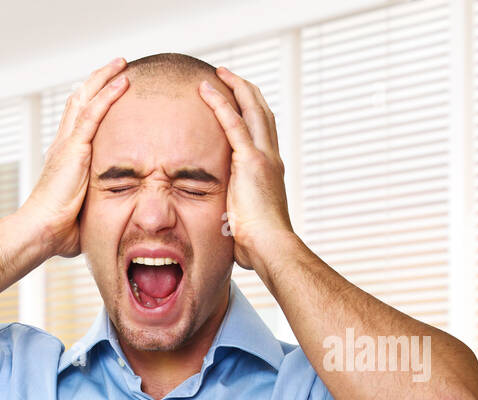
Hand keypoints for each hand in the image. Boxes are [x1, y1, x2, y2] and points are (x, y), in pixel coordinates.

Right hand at [16, 57, 130, 259]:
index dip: (91, 102)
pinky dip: (108, 94)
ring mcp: (67, 144)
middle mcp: (63, 145)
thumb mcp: (83, 212)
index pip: (77, 121)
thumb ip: (94, 206)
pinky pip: (93, 113)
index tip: (108, 90)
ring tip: (121, 64)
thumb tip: (110, 221)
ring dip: (104, 78)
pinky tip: (123, 81)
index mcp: (64, 158)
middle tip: (116, 67)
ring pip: (85, 99)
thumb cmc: (58, 231)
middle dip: (97, 81)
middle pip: (79, 101)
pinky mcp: (73, 148)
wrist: (41, 231)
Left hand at [199, 67, 295, 277]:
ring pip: (251, 109)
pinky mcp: (250, 161)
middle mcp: (270, 157)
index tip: (237, 101)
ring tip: (218, 74)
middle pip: (261, 112)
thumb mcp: (244, 221)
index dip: (250, 112)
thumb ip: (235, 213)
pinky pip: (232, 123)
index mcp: (269, 170)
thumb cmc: (257, 245)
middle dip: (245, 90)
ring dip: (234, 87)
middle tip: (227, 76)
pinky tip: (207, 90)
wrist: (270, 247)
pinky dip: (220, 103)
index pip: (261, 132)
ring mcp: (263, 156)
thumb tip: (224, 226)